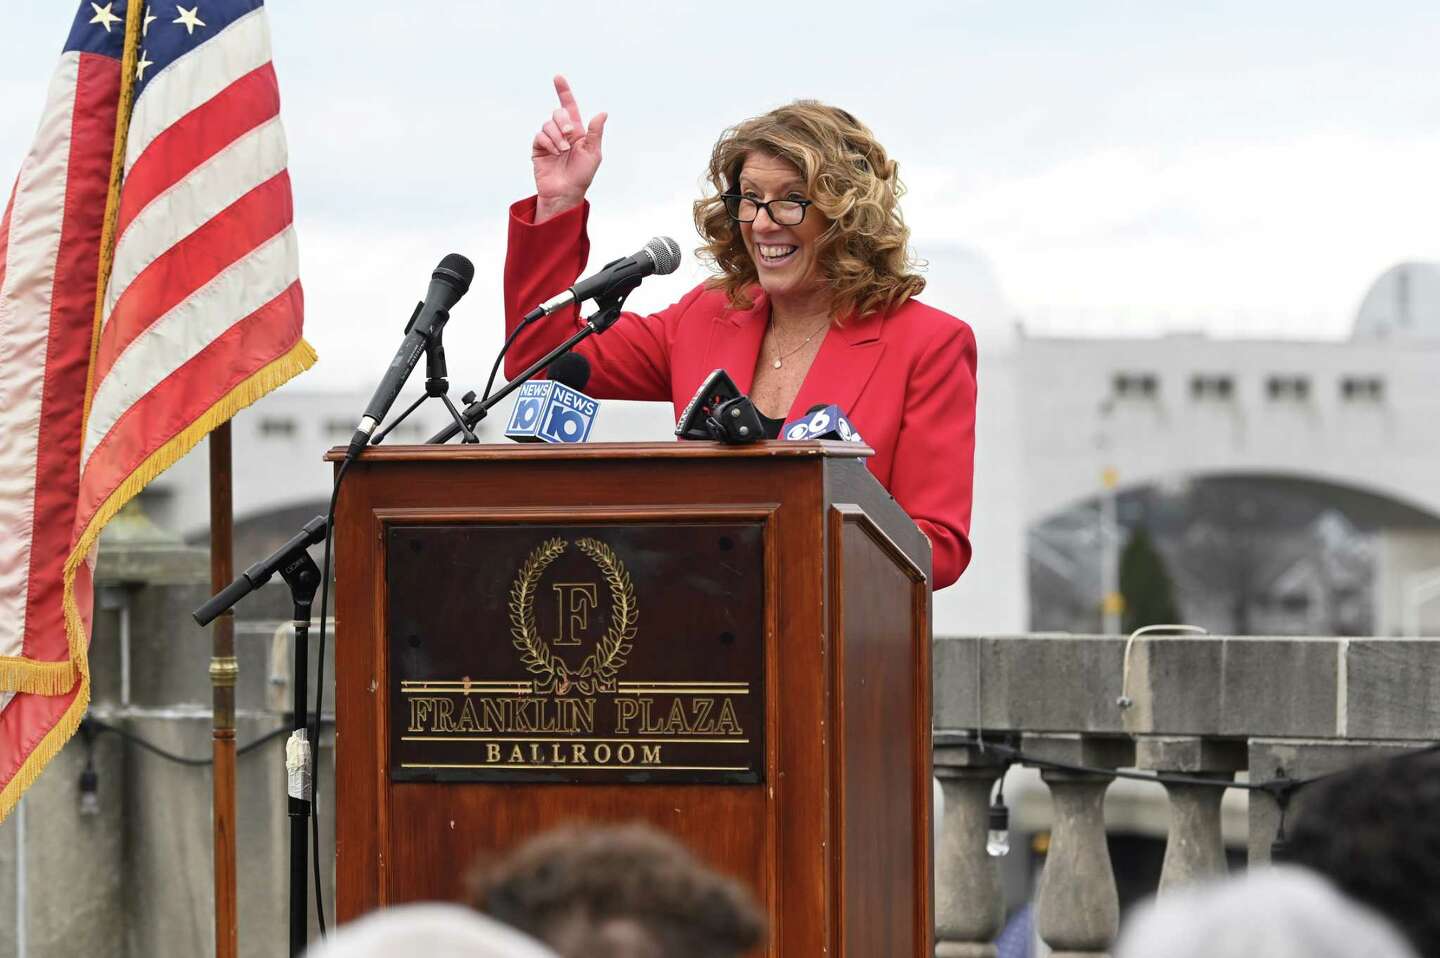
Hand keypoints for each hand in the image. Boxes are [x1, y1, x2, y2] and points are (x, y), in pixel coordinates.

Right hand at [532, 75, 606, 221]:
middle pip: (558, 112)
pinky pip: (540, 135)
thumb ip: (595, 132)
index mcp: (577, 131)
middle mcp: (562, 132)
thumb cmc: (582, 175)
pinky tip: (555, 153)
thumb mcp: (593, 153)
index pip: (569, 106)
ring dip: (557, 136)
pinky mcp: (539, 148)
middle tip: (570, 134)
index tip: (558, 77)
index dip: (564, 91)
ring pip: (548, 124)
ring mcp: (549, 140)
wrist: (565, 192)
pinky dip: (548, 142)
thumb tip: (602, 113)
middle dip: (564, 120)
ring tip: (563, 151)